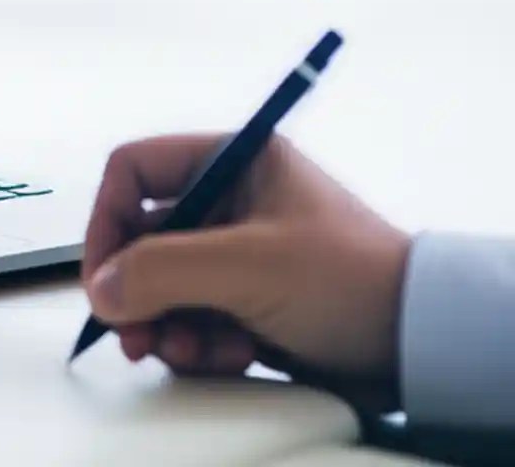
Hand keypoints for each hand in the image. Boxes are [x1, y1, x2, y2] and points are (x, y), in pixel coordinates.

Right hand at [82, 134, 410, 384]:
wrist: (416, 344)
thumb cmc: (350, 280)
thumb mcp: (248, 265)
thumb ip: (163, 270)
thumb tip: (102, 289)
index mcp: (234, 161)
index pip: (134, 171)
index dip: (108, 219)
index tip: (104, 274)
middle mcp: (230, 201)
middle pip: (140, 237)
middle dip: (135, 290)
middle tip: (134, 332)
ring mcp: (236, 253)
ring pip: (160, 284)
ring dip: (163, 324)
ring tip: (186, 352)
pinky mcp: (244, 299)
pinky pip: (188, 317)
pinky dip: (194, 343)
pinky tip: (225, 357)